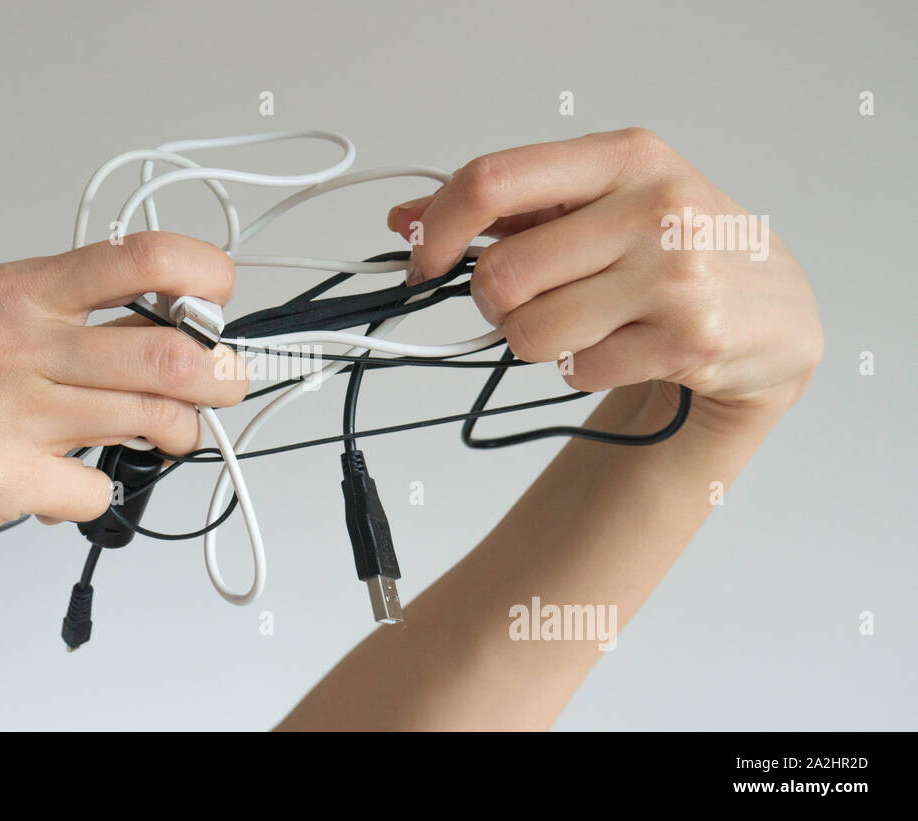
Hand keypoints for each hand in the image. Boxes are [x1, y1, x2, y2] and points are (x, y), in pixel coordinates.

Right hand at [0, 232, 245, 566]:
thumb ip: (72, 322)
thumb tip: (176, 331)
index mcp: (17, 290)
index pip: (141, 255)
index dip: (205, 275)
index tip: (221, 303)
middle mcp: (13, 340)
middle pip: (168, 351)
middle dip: (222, 378)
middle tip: (226, 389)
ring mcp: (4, 409)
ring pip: (151, 420)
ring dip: (177, 436)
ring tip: (164, 439)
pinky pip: (99, 489)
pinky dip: (100, 495)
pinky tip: (66, 483)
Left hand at [387, 128, 822, 422]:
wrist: (774, 310)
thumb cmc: (672, 249)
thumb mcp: (599, 203)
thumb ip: (506, 206)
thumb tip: (403, 218)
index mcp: (625, 157)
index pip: (492, 180)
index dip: (437, 227)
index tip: (422, 260)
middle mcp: (655, 208)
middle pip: (500, 275)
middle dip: (494, 303)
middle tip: (528, 301)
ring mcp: (675, 276)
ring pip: (529, 333)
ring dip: (536, 341)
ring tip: (584, 322)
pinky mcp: (688, 341)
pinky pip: (576, 369)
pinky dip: (581, 367)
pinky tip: (624, 344)